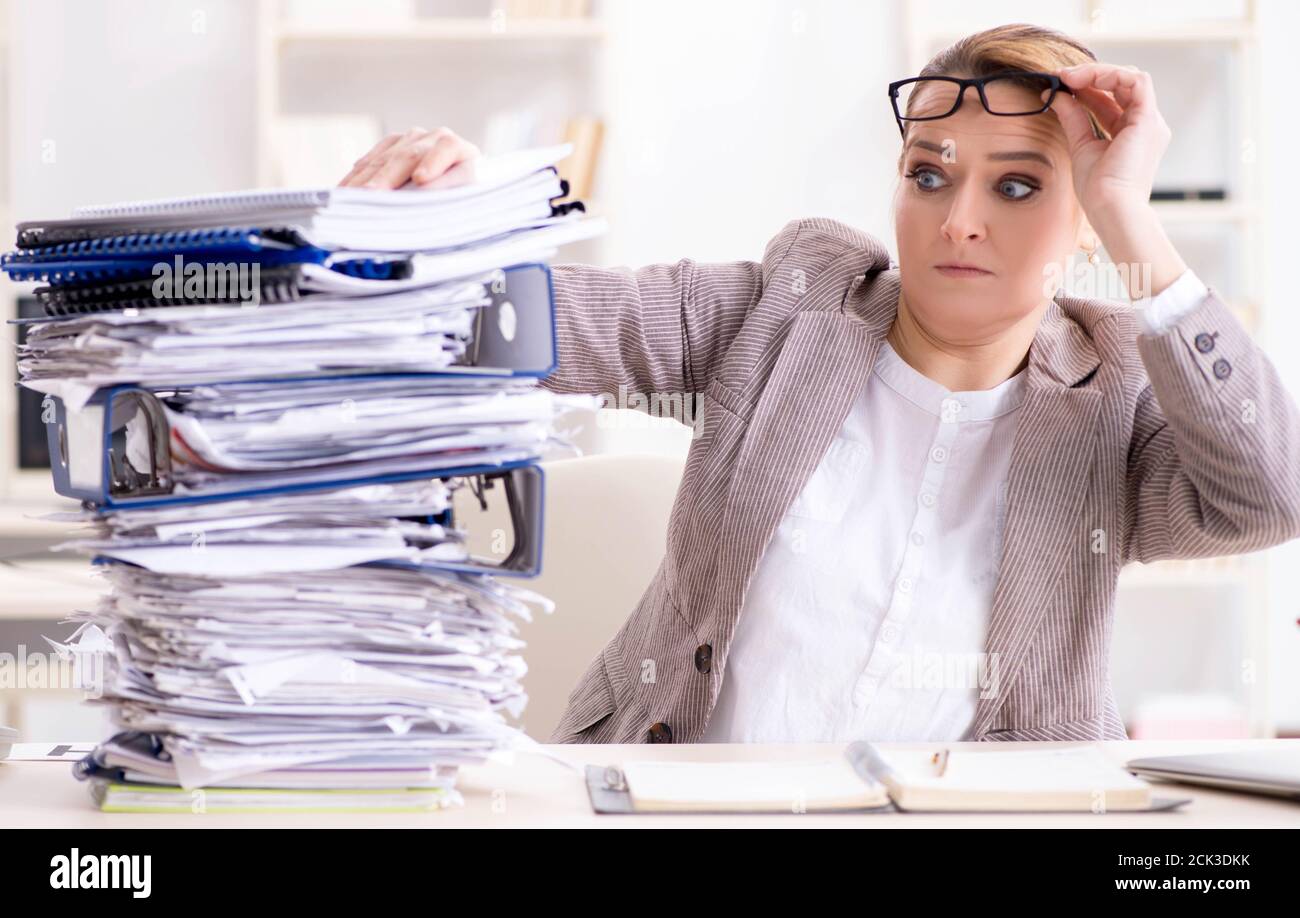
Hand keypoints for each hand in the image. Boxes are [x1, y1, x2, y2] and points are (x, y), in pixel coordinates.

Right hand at [338, 126, 480, 188]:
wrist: (457, 188)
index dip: (433, 163)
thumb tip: (420, 193)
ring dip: (367, 177)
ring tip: (350, 196)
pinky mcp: (394, 143)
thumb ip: (445, 194)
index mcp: (460, 150)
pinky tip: (346, 188)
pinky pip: (374, 156)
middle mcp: (436, 138)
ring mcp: (413, 138)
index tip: (420, 179)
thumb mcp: (462, 200)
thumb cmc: (461, 200)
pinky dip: (360, 174)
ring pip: (387, 156)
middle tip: (370, 195)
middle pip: (410, 154)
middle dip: (388, 176)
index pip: (447, 149)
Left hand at [1044, 62, 1171, 221]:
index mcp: (1131, 133)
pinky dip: (1111, 75)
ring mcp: (1150, 121)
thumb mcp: (1080, 145)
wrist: (1110, 208)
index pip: (1111, 99)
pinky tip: (1085, 80)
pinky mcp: (1148, 120)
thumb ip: (1072, 118)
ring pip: (1130, 77)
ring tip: (1070, 77)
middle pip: (1121, 85)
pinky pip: (1137, 81)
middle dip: (1091, 76)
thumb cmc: (1097, 189)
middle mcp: (1145, 124)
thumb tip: (1055, 95)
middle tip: (1061, 77)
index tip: (1059, 84)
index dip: (1087, 87)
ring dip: (1098, 72)